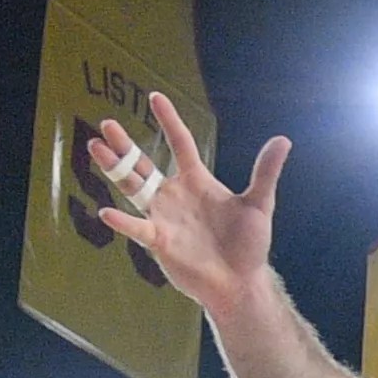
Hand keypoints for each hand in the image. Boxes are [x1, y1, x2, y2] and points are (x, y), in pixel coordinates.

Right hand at [87, 91, 291, 318]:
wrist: (241, 281)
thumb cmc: (248, 244)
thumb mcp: (259, 204)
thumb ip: (265, 172)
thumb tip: (283, 140)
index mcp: (197, 180)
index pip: (180, 143)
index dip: (169, 121)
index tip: (155, 97)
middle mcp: (175, 195)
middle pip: (144, 163)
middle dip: (125, 145)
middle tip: (105, 123)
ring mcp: (164, 216)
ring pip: (133, 187)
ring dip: (115, 168)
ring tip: (95, 147)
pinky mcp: (160, 241)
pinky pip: (138, 228)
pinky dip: (123, 221)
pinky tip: (106, 211)